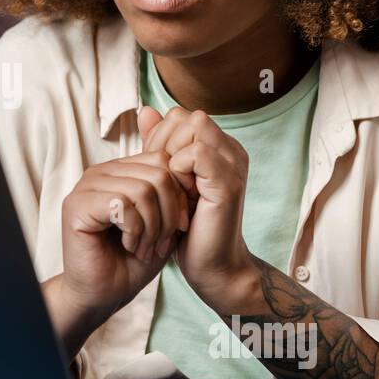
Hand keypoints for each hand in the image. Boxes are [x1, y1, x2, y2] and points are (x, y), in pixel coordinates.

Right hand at [58, 145, 187, 318]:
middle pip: (158, 174)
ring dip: (152, 227)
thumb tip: (193, 173)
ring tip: (145, 248)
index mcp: (119, 171)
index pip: (162, 159)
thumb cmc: (132, 261)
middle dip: (169, 214)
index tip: (179, 226)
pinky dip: (134, 230)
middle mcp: (100, 173)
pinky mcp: (76, 206)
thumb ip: (174, 195)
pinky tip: (129, 246)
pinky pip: (122, 204)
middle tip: (161, 244)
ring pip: (142, 190)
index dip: (180, 193)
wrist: (105, 294)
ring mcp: (86, 188)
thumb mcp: (164, 223)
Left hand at [138, 105, 257, 308]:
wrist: (212, 268)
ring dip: (171, 157)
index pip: (182, 116)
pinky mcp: (228, 183)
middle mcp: (231, 150)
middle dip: (164, 144)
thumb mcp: (169, 180)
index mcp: (220, 148)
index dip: (161, 138)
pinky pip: (196, 153)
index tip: (158, 172)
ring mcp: (233, 164)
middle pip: (186, 116)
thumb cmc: (189, 228)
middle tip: (164, 180)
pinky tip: (180, 196)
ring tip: (173, 189)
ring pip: (193, 127)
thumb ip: (160, 144)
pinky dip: (178, 171)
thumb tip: (146, 110)